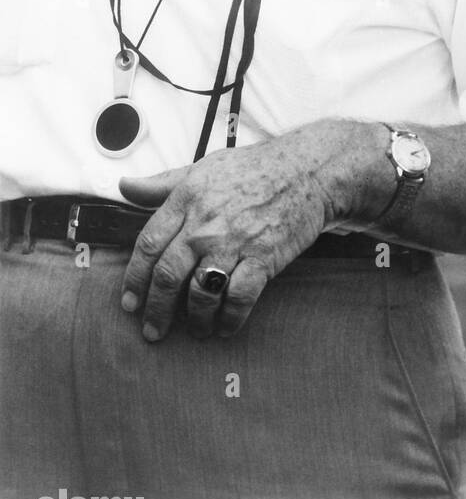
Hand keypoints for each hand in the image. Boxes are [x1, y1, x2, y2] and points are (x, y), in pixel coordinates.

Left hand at [117, 121, 363, 340]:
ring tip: (196, 331)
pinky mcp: (263, 257)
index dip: (134, 278)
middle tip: (152, 330)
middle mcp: (205, 223)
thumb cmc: (255, 168)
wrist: (308, 171)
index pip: (148, 244)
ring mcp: (234, 241)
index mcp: (187, 198)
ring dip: (194, 320)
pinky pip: (238, 298)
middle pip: (168, 275)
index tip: (129, 302)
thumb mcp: (204, 167)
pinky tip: (225, 328)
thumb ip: (163, 182)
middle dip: (156, 310)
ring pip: (200, 293)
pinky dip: (229, 319)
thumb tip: (124, 185)